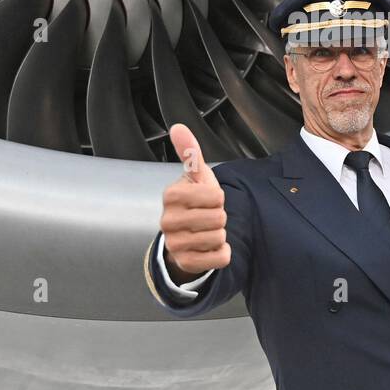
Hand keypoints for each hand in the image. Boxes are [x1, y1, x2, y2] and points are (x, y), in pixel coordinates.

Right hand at [159, 124, 229, 280]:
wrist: (185, 235)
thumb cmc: (194, 201)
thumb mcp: (196, 176)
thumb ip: (190, 152)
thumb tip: (178, 126)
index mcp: (171, 195)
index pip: (216, 196)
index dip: (218, 197)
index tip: (206, 199)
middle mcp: (167, 221)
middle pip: (219, 218)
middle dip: (219, 217)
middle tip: (206, 216)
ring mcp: (174, 244)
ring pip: (219, 238)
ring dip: (220, 235)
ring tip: (206, 230)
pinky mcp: (185, 263)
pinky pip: (220, 258)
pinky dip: (221, 253)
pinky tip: (208, 248)